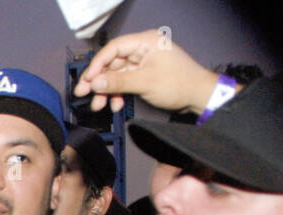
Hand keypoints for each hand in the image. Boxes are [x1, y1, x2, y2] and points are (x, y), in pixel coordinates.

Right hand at [73, 29, 218, 114]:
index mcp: (146, 42)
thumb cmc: (180, 84)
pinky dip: (117, 93)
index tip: (86, 81)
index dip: (97, 65)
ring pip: (116, 75)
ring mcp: (142, 62)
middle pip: (112, 63)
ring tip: (98, 104)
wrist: (198, 96)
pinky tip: (115, 104)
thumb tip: (95, 82)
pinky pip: (124, 82)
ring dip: (106, 90)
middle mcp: (143, 49)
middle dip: (98, 81)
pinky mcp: (143, 74)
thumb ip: (118, 81)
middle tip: (83, 93)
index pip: (113, 49)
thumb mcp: (145, 82)